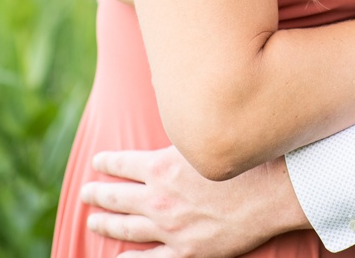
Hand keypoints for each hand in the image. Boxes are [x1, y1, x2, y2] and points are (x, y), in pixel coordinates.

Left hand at [82, 149, 308, 257]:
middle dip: (98, 193)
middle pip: (117, 196)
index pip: (121, 163)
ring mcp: (170, 227)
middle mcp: (159, 198)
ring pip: (127, 227)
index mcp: (160, 167)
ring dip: (106, 224)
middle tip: (84, 193)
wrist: (270, 195)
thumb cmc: (241, 161)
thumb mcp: (201, 139)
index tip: (96, 163)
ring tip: (92, 221)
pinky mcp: (186, 251)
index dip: (106, 163)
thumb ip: (180, 135)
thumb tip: (170, 110)